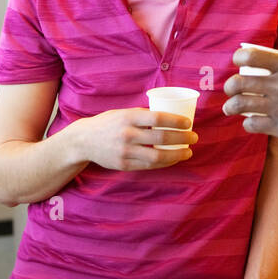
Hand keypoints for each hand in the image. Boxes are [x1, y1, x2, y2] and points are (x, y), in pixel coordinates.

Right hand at [65, 107, 197, 170]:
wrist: (83, 140)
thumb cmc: (108, 123)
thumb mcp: (123, 113)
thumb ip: (142, 114)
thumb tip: (169, 114)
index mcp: (128, 117)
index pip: (157, 118)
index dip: (176, 121)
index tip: (188, 123)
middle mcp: (127, 134)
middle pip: (161, 137)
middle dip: (182, 138)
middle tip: (194, 138)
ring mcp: (125, 151)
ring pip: (157, 155)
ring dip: (176, 154)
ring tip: (188, 152)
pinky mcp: (123, 164)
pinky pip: (149, 165)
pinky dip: (164, 162)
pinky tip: (173, 159)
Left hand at [222, 46, 277, 147]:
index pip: (250, 56)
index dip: (238, 58)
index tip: (238, 63)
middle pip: (238, 82)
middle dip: (229, 86)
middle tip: (230, 90)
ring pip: (239, 105)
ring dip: (231, 106)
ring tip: (230, 108)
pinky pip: (252, 124)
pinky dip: (247, 123)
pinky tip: (251, 122)